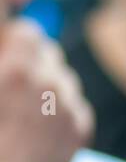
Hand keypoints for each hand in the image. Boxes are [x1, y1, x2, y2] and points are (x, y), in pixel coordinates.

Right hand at [0, 19, 92, 161]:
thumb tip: (6, 47)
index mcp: (17, 70)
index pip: (29, 32)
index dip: (15, 41)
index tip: (5, 52)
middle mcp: (50, 83)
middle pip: (50, 54)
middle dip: (34, 63)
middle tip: (14, 82)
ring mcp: (70, 106)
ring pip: (65, 80)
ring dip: (49, 87)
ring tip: (23, 110)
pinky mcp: (81, 128)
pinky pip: (75, 106)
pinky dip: (62, 112)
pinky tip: (37, 129)